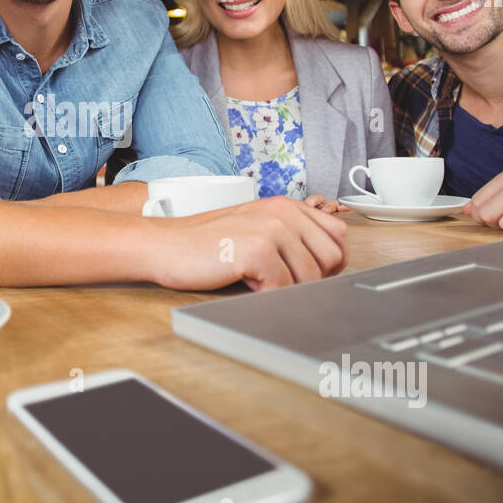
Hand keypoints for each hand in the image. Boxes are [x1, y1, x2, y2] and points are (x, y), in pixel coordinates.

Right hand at [150, 196, 348, 291]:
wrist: (166, 245)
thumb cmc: (206, 244)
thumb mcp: (255, 228)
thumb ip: (289, 237)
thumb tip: (325, 267)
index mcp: (286, 206)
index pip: (337, 235)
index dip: (329, 262)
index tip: (309, 274)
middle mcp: (283, 212)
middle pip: (331, 258)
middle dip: (312, 279)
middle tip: (281, 282)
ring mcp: (270, 229)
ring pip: (310, 277)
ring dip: (287, 289)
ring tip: (258, 281)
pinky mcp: (257, 250)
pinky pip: (284, 288)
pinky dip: (268, 295)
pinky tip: (248, 284)